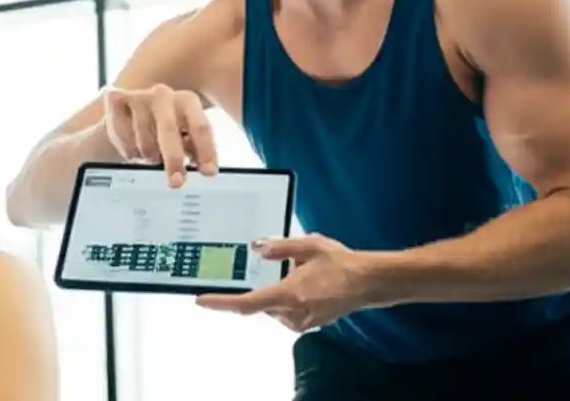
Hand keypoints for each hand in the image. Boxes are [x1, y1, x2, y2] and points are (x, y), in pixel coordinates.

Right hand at [102, 84, 217, 186]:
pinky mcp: (115, 98)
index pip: (200, 127)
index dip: (206, 151)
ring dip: (148, 156)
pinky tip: (132, 146)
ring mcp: (138, 95)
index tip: (208, 173)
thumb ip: (195, 151)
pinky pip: (122, 136)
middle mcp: (164, 94)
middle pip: (169, 130)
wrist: (126, 113)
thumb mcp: (183, 137)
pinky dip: (128, 149)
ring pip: (143, 140)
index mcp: (187, 101)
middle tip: (176, 182)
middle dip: (173, 159)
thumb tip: (207, 170)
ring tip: (150, 156)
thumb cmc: (162, 128)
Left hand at [195, 234, 374, 332]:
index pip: (246, 303)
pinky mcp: (308, 323)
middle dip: (264, 284)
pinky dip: (289, 296)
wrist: (368, 282)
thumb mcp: (308, 245)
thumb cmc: (341, 263)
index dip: (221, 303)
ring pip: (273, 306)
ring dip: (278, 289)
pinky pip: (287, 310)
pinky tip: (308, 281)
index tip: (202, 300)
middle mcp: (292, 313)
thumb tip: (257, 248)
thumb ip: (279, 247)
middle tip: (282, 266)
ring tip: (304, 270)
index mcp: (288, 295)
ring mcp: (301, 321)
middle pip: (260, 302)